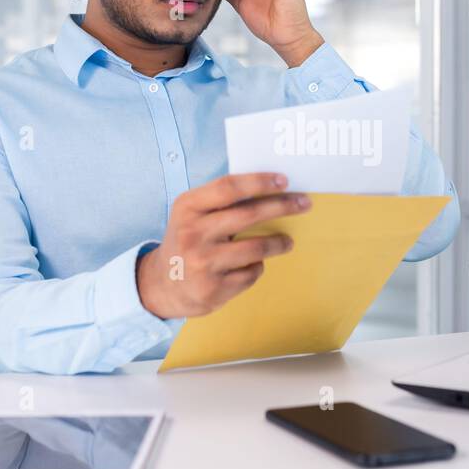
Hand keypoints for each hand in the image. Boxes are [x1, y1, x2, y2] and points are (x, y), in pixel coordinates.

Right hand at [135, 172, 311, 318]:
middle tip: (304, 203)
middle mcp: (193, 234)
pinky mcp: (213, 289)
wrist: (163, 285)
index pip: (228, 188)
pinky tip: (253, 265)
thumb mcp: (192, 214)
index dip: (259, 182)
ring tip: (287, 242)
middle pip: (248, 215)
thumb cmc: (188, 241)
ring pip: (256, 249)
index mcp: (187, 208)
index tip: (284, 180)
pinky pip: (251, 273)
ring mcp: (203, 263)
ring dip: (279, 243)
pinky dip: (257, 267)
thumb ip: (220, 201)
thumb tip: (269, 187)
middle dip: (282, 207)